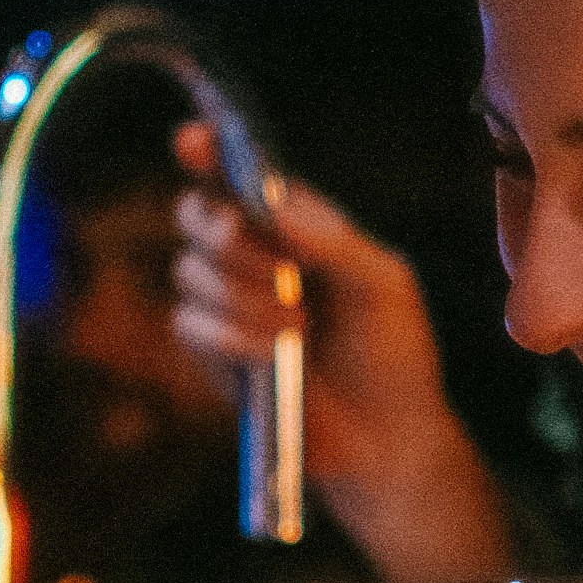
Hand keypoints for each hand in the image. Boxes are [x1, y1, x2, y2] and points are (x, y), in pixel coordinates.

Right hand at [172, 121, 516, 576]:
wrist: (386, 438)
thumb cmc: (394, 354)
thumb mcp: (385, 284)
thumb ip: (333, 240)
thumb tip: (272, 206)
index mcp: (297, 223)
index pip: (240, 172)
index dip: (209, 150)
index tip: (194, 143)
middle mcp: (254, 254)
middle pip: (198, 212)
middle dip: (227, 235)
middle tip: (279, 269)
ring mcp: (228, 302)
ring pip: (189, 269)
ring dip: (243, 298)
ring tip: (299, 327)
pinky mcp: (211, 351)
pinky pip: (187, 322)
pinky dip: (229, 335)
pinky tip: (272, 354)